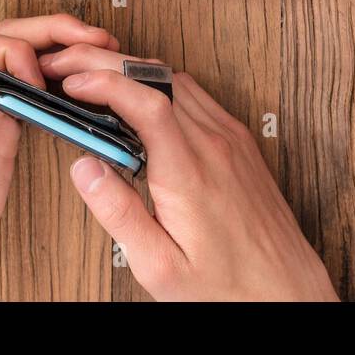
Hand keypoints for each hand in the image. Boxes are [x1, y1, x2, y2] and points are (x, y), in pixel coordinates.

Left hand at [0, 15, 121, 300]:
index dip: (12, 49)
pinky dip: (57, 82)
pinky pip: (30, 93)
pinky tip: (79, 86)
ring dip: (56, 49)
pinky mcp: (2, 135)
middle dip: (46, 31)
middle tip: (89, 38)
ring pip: (19, 61)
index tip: (38, 74)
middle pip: (2, 41)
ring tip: (94, 53)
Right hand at [39, 50, 337, 300]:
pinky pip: (197, 97)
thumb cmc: (226, 286)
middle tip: (70, 66)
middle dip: (107, 64)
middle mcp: (214, 145)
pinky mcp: (240, 143)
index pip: (145, 101)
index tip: (72, 83)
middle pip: (157, 79)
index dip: (104, 82)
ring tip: (96, 78)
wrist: (285, 290)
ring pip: (177, 82)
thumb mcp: (159, 265)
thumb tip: (86, 169)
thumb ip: (118, 213)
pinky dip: (161, 87)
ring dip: (134, 72)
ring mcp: (231, 139)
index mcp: (189, 173)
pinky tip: (142, 100)